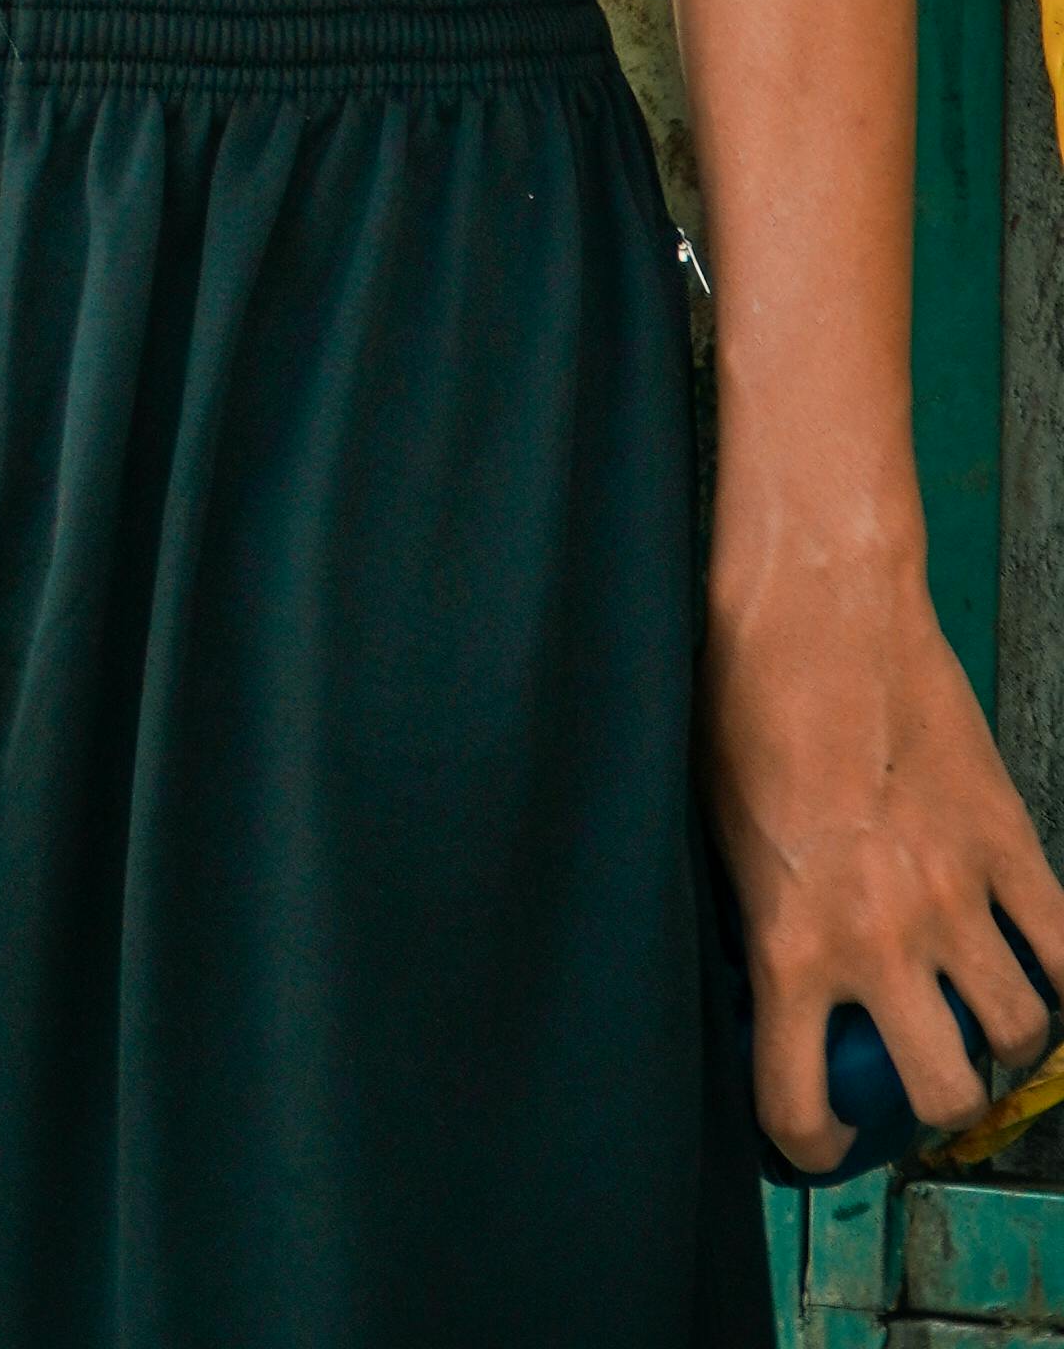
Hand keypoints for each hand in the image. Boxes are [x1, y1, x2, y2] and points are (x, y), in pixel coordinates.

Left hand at [709, 541, 1063, 1159]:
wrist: (819, 607)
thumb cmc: (744, 698)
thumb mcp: (717, 830)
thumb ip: (754, 919)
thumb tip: (762, 978)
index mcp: (793, 945)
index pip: (804, 1104)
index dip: (811, 1142)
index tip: (819, 1135)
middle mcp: (881, 939)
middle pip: (946, 1088)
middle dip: (936, 1098)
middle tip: (919, 1070)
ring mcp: (956, 893)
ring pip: (1019, 1029)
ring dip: (1004, 1036)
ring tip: (982, 1015)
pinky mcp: (1009, 841)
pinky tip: (1042, 970)